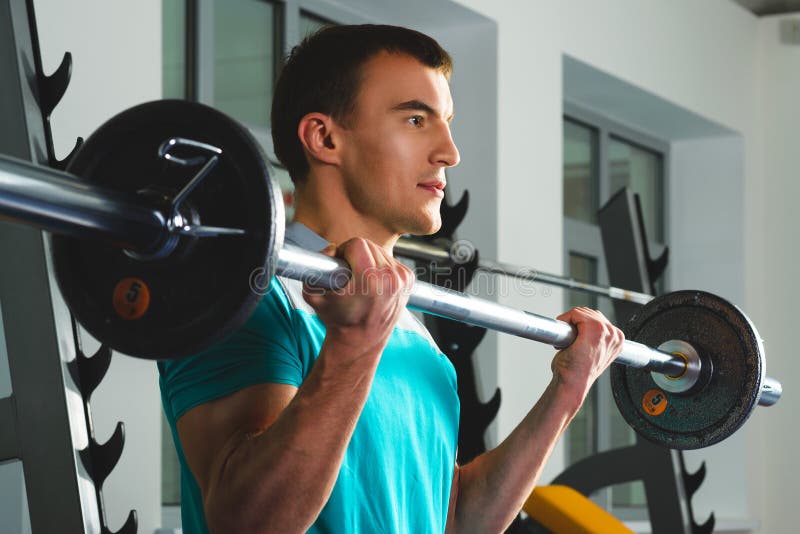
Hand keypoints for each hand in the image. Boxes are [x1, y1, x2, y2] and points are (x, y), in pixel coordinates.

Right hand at [302, 238, 414, 357]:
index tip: (341, 264)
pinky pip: (391, 260)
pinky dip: (381, 266)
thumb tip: (330, 249)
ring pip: (380, 251)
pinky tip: (374, 282)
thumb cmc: (337, 320)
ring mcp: (402, 279)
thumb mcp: (314, 296)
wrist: (360, 340)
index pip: (357, 244)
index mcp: (370, 279)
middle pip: (369, 245)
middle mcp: (390, 278)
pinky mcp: (409, 280)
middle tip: (349, 272)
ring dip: (368, 259)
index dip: (344, 250)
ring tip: (361, 279)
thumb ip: (312, 270)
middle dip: (356, 254)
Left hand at [550, 307, 624, 401]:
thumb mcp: (591, 354)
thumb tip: (581, 329)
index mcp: (617, 340)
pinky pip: (576, 313)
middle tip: (566, 342)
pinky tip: (563, 336)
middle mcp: (615, 335)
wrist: (572, 384)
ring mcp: (606, 331)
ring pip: (583, 312)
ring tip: (565, 342)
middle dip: (575, 324)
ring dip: (570, 322)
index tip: (574, 340)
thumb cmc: (576, 373)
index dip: (581, 326)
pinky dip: (565, 319)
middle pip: (590, 313)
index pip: (598, 319)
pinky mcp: (594, 328)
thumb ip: (594, 340)